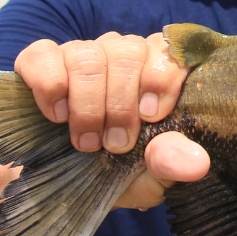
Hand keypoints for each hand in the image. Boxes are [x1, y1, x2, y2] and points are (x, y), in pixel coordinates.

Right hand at [14, 33, 209, 209]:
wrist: (64, 186)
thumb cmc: (119, 172)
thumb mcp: (149, 176)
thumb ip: (171, 162)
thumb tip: (196, 163)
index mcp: (156, 70)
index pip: (170, 49)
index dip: (162, 77)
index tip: (152, 116)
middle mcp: (121, 54)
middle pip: (128, 52)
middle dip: (122, 103)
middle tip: (115, 144)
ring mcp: (81, 54)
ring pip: (88, 56)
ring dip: (88, 103)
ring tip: (85, 142)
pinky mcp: (40, 62)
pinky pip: (43, 55)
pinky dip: (51, 84)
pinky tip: (57, 115)